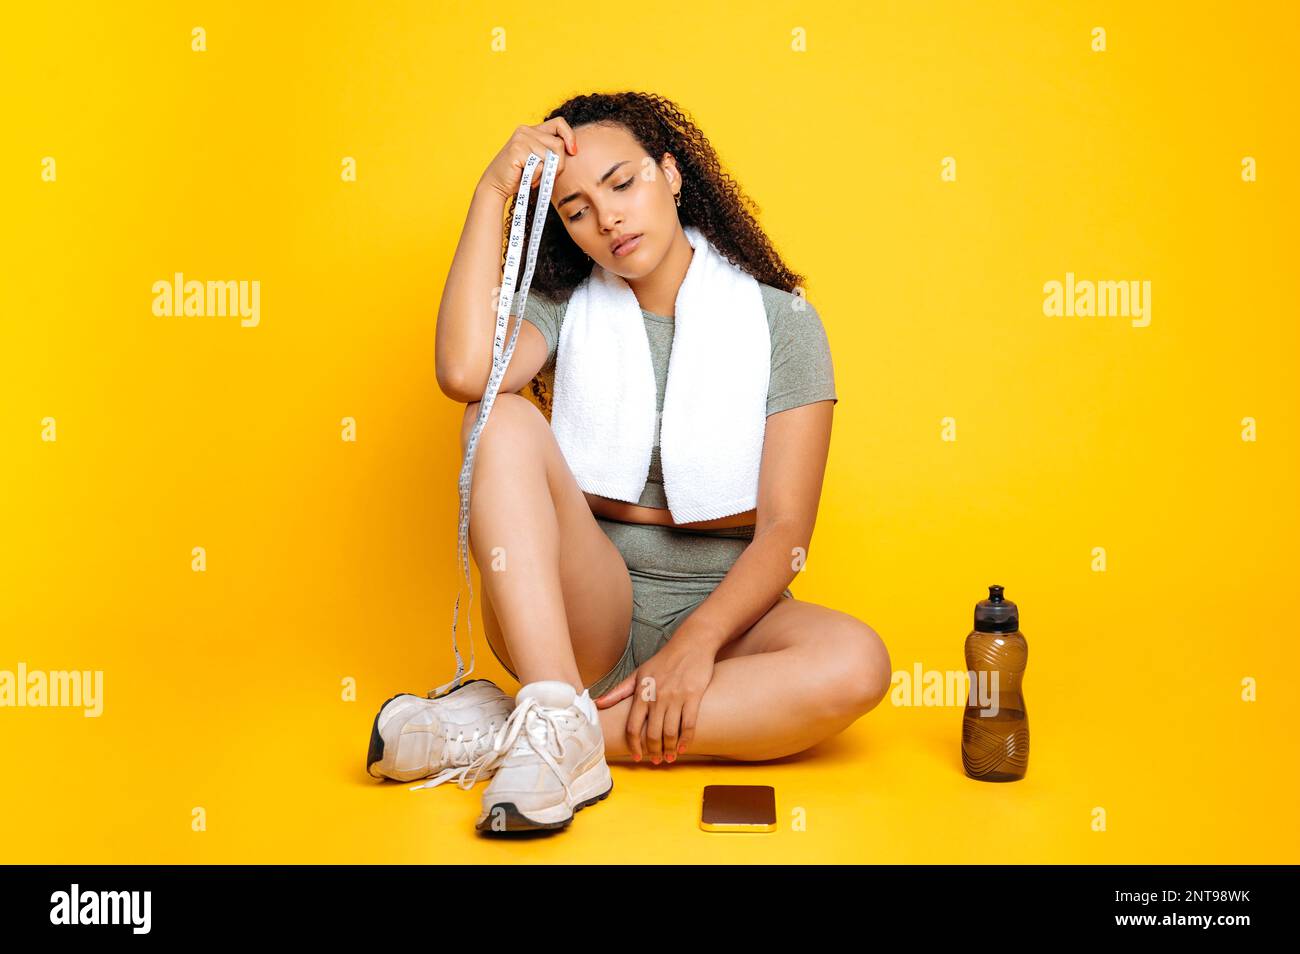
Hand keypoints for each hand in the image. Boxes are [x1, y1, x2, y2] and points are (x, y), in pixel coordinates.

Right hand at [479, 117, 576, 199]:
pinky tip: (526, 179)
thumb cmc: (520, 176)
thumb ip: (552, 153)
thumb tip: (573, 150)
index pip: (559, 123)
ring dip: (546, 174)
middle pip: (559, 144)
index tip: (573, 151)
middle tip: (548, 177)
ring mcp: (521, 139)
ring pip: (551, 156)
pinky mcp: (518, 150)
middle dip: (559, 165)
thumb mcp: (539, 160)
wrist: (496, 186)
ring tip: (534, 178)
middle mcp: (526, 130)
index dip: (570, 136)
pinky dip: (537, 178)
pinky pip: (540, 166)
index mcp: (532, 130)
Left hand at [594, 627, 716, 763]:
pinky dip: (686, 740)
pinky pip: (689, 724)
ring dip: (670, 749)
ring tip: (670, 758)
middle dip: (653, 752)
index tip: (637, 756)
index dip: (634, 745)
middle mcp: (657, 697)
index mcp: (641, 693)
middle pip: (652, 734)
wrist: (691, 644)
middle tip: (656, 761)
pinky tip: (684, 748)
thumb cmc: (663, 661)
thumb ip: (619, 691)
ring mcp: (676, 697)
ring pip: (671, 732)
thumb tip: (598, 703)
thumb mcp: (638, 674)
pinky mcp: (693, 696)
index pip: (633, 726)